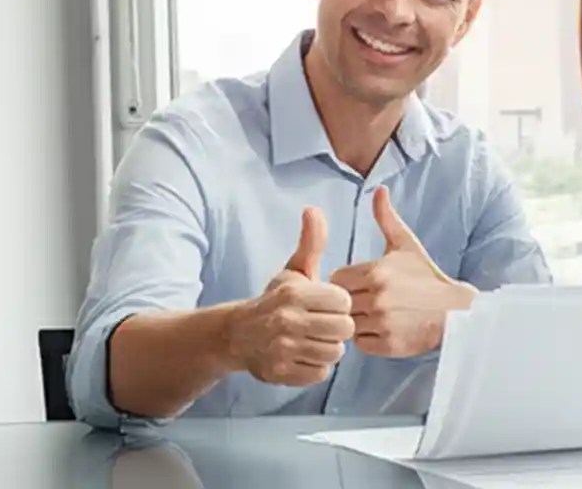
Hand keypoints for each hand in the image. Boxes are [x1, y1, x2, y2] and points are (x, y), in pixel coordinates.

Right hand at [227, 207, 354, 384]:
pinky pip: (320, 373)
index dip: (340, 304)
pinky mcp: (281, 373)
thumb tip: (314, 210)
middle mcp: (287, 321)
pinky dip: (316, 366)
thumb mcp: (293, 270)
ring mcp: (283, 349)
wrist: (237, 335)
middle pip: (343, 329)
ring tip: (316, 339)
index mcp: (295, 293)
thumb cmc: (275, 300)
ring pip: (334, 353)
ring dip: (328, 347)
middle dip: (338, 327)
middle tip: (325, 324)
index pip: (344, 302)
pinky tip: (305, 354)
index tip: (328, 304)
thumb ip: (311, 242)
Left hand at [330, 186, 476, 357]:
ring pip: (349, 323)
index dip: (347, 280)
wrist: (455, 312)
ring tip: (377, 314)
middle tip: (368, 300)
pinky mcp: (387, 345)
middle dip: (351, 300)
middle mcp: (377, 299)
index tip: (361, 282)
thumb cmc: (427, 277)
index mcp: (376, 272)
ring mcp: (382, 324)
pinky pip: (360, 344)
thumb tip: (379, 189)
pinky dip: (368, 338)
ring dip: (358, 320)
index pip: (337, 278)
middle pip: (341, 302)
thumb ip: (386, 218)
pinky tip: (383, 329)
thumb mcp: (406, 245)